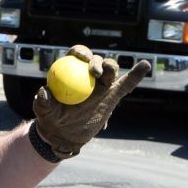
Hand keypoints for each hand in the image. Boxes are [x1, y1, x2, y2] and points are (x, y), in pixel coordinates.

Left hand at [33, 45, 150, 158]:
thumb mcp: (44, 112)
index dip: (81, 52)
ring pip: (110, 70)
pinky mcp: (113, 95)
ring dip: (110, 67)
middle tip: (93, 71)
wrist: (64, 135)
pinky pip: (126, 84)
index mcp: (71, 71)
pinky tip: (145, 65)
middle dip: (96, 61)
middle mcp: (87, 75)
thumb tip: (43, 91)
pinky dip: (136, 75)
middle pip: (96, 61)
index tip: (81, 58)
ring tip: (106, 74)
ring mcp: (102, 85)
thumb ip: (42, 102)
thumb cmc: (51, 120)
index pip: (77, 55)